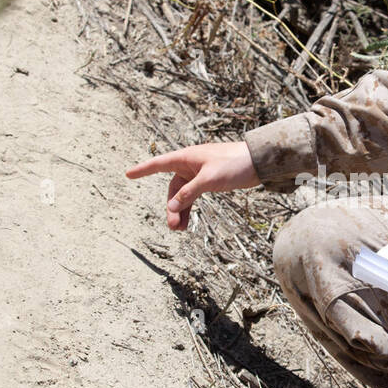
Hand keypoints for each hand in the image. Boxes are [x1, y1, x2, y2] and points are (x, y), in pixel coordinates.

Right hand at [125, 141, 259, 229]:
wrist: (259, 161)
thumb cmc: (234, 164)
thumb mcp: (209, 179)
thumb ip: (189, 193)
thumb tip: (172, 208)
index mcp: (187, 158)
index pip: (159, 164)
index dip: (143, 170)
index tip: (128, 174)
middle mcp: (190, 164)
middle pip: (172, 188)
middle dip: (171, 208)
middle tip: (173, 227)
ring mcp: (200, 173)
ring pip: (183, 195)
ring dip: (181, 211)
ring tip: (180, 230)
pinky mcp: (210, 181)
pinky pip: (194, 196)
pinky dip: (190, 208)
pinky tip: (188, 222)